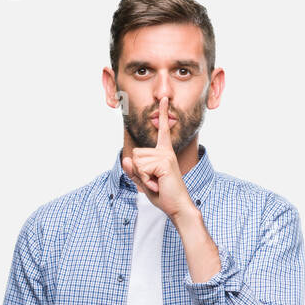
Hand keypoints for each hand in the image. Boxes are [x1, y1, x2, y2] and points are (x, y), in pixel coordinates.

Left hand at [122, 95, 191, 219]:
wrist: (177, 206)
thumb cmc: (163, 194)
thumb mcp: (144, 182)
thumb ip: (134, 171)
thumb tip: (126, 158)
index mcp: (164, 153)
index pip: (162, 131)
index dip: (163, 114)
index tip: (164, 98)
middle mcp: (166, 151)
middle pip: (136, 153)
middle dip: (138, 171)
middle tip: (154, 181)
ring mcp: (166, 156)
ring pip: (137, 162)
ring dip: (142, 177)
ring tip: (156, 183)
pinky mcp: (164, 163)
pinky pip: (142, 168)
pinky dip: (145, 180)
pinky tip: (157, 184)